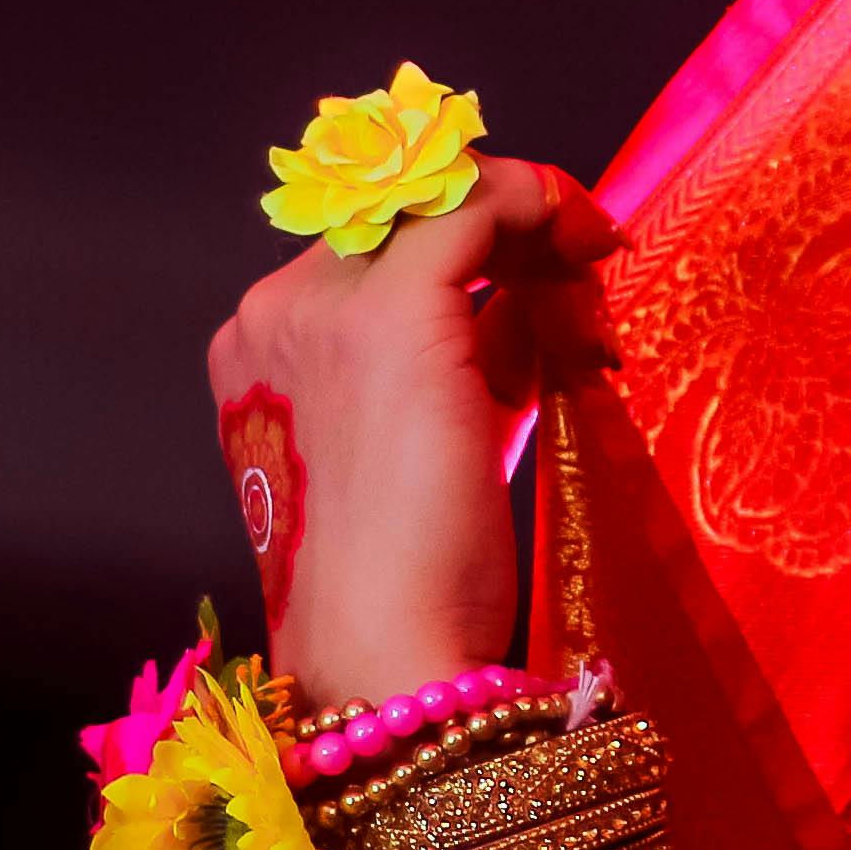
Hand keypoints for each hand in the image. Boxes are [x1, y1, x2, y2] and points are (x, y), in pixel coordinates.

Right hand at [203, 157, 622, 705]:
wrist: (387, 653)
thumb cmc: (410, 577)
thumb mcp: (429, 440)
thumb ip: (462, 359)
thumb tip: (531, 301)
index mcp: (260, 351)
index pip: (372, 247)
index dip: (468, 239)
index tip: (548, 261)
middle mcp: (274, 313)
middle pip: (403, 211)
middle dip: (503, 224)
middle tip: (582, 258)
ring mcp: (322, 308)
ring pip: (442, 196)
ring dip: (528, 218)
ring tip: (590, 263)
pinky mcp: (392, 313)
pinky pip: (479, 204)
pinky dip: (544, 205)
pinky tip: (588, 242)